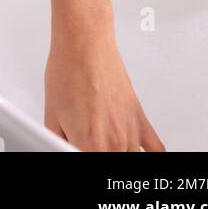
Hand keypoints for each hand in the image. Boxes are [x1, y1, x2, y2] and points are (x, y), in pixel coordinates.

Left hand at [44, 19, 165, 151]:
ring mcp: (129, 130)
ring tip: (107, 142)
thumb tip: (63, 150)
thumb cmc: (68, 70)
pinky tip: (144, 154)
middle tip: (90, 145)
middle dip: (99, 155)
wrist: (84, 42)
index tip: (79, 152)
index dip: (82, 156)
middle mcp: (114, 141)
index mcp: (90, 145)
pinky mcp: (139, 117)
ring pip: (130, 157)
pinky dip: (151, 154)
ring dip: (119, 153)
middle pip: (114, 163)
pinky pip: (155, 148)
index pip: (90, 165)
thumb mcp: (52, 115)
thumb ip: (59, 143)